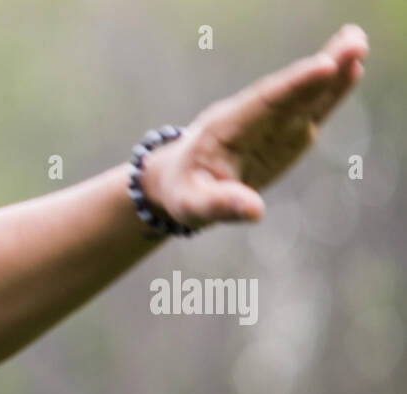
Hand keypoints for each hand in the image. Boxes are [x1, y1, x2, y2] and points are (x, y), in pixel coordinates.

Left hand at [142, 23, 368, 229]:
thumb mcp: (192, 204)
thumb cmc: (182, 192)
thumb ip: (220, 204)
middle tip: (354, 42)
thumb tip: (256, 211)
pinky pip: (308, 111)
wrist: (176, 181)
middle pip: (288, 92)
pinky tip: (352, 70)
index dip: (293, 85)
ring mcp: (269, 124)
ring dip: (332, 73)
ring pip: (303, 97)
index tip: (322, 66)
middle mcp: (250, 120)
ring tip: (358, 46)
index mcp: (225, 129)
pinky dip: (329, 93)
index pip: (263, 103)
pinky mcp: (283, 133)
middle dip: (319, 70)